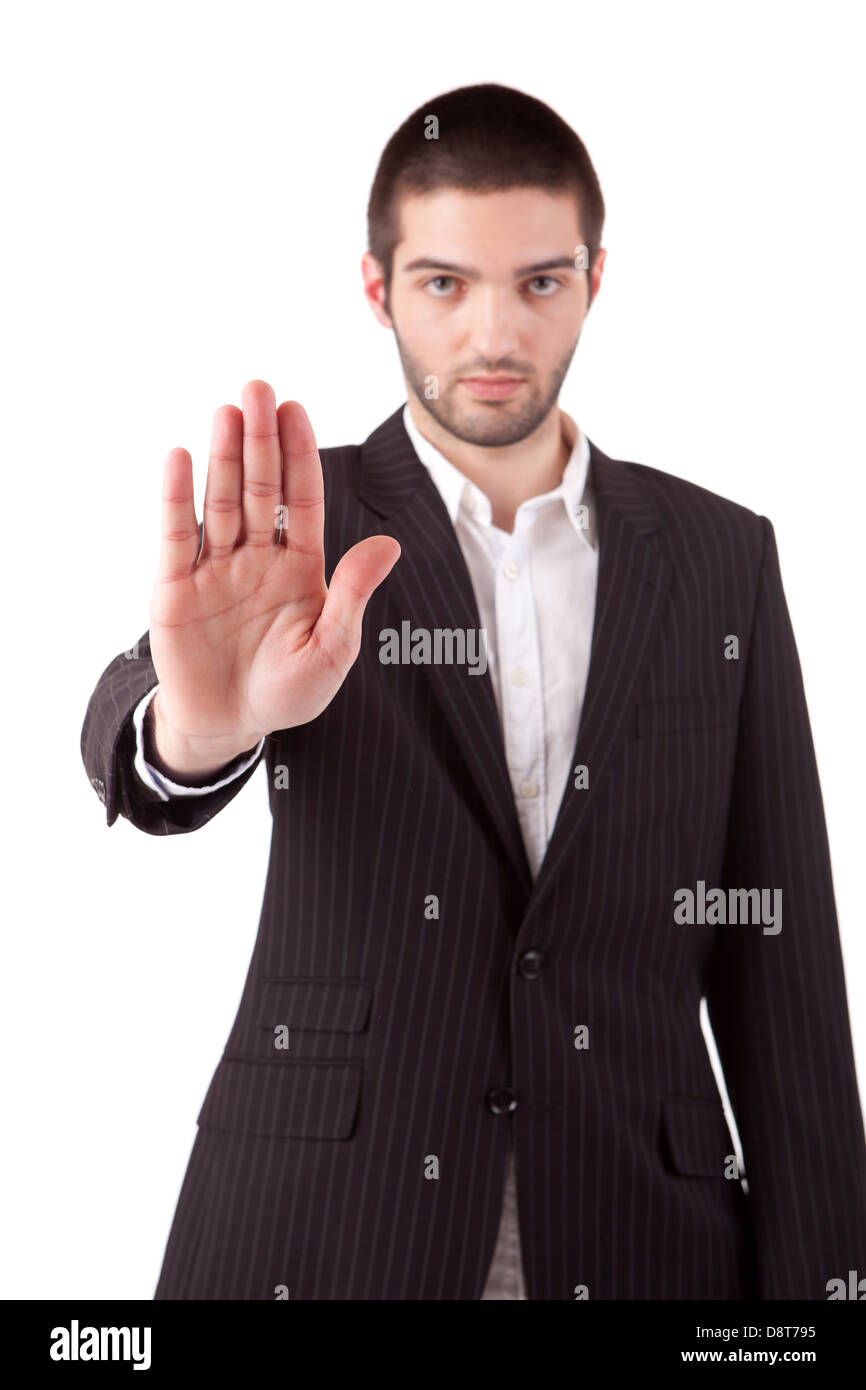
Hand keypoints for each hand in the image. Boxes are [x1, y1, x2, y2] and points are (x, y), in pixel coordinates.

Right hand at [148, 380, 399, 766]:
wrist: (228, 726)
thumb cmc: (287, 692)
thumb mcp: (331, 651)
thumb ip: (352, 597)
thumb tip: (389, 545)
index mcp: (299, 566)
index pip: (301, 500)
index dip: (299, 456)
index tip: (295, 410)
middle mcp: (256, 556)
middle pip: (259, 489)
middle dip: (260, 440)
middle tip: (258, 388)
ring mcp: (215, 567)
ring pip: (221, 502)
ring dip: (223, 457)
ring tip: (226, 412)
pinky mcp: (175, 587)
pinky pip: (177, 536)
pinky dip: (176, 498)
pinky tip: (178, 458)